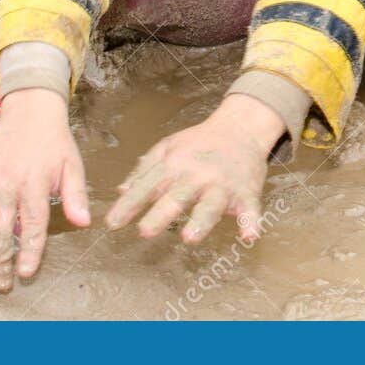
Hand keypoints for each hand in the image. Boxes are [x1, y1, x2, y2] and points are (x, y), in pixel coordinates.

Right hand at [0, 88, 90, 293]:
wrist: (29, 113)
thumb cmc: (54, 144)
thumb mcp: (73, 166)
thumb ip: (76, 196)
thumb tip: (84, 223)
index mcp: (35, 182)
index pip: (32, 223)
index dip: (28, 251)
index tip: (26, 273)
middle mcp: (7, 183)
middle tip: (1, 284)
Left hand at [104, 93, 283, 244]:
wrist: (241, 127)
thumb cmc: (200, 142)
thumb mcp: (168, 147)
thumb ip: (145, 170)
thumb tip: (122, 191)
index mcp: (175, 164)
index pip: (148, 186)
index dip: (129, 205)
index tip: (113, 223)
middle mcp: (197, 174)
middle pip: (177, 196)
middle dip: (161, 213)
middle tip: (145, 231)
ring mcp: (222, 183)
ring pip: (211, 204)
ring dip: (201, 221)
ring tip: (190, 237)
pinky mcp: (246, 191)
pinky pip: (250, 209)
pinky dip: (251, 221)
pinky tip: (249, 235)